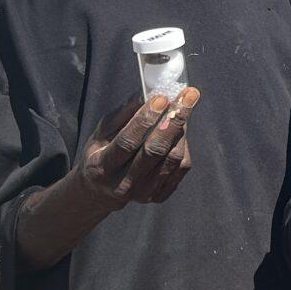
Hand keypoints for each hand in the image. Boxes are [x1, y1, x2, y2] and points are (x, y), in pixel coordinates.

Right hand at [77, 89, 198, 207]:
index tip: (162, 97)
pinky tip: (181, 128)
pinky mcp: (159, 196)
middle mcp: (123, 185)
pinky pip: (181, 168)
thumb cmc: (101, 152)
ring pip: (172, 158)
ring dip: (181, 129)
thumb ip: (122, 114)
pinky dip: (184, 144)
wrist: (102, 190)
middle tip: (189, 95)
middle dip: (174, 120)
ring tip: (184, 106)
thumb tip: (147, 93)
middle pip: (155, 151)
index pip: (127, 142)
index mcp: (102, 167)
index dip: (145, 119)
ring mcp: (143, 194)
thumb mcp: (101, 132)